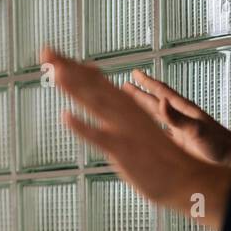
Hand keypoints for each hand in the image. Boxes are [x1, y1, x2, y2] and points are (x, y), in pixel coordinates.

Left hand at [39, 46, 230, 230]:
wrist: (186, 179)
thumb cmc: (160, 157)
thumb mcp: (140, 129)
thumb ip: (123, 115)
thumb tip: (114, 104)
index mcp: (128, 108)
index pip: (97, 81)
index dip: (74, 67)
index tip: (53, 54)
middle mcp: (125, 113)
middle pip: (92, 86)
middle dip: (67, 68)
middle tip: (45, 51)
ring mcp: (124, 131)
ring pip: (95, 104)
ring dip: (74, 87)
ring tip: (54, 71)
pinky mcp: (124, 151)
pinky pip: (100, 138)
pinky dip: (83, 127)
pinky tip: (65, 116)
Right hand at [123, 70, 230, 170]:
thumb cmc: (217, 144)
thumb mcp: (195, 129)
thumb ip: (177, 117)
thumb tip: (160, 101)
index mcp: (183, 111)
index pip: (161, 93)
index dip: (147, 83)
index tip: (135, 73)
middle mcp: (180, 118)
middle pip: (155, 102)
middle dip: (140, 94)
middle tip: (125, 85)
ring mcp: (179, 131)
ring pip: (156, 118)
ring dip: (143, 110)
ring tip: (130, 104)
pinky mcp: (180, 144)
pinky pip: (160, 135)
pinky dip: (150, 131)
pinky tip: (144, 131)